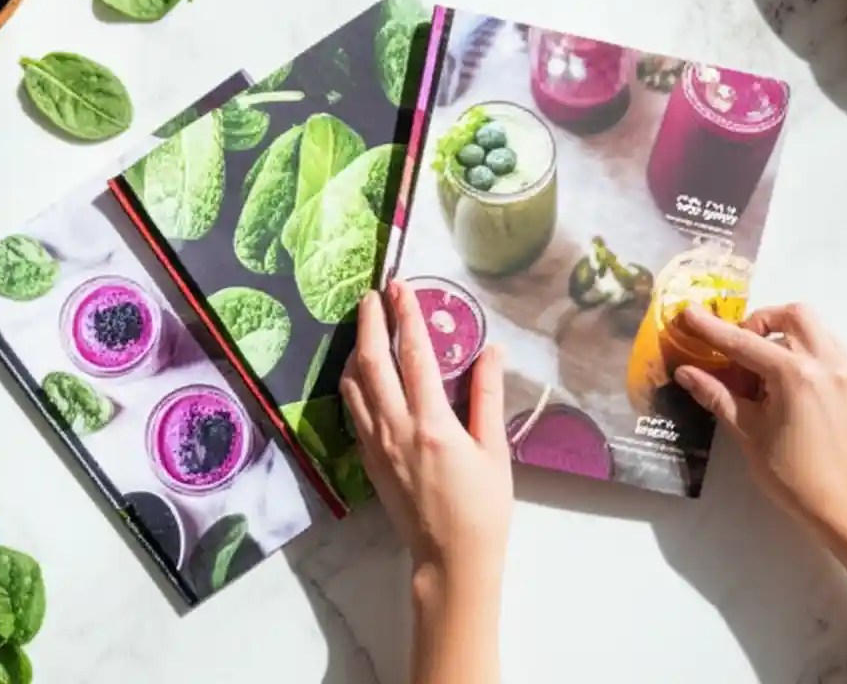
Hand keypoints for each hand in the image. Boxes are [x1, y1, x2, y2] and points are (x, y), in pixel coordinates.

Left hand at [340, 281, 512, 587]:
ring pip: (353, 385)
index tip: (401, 287)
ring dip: (356, 349)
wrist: (450, 559)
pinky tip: (359, 372)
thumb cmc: (482, 507)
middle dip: (370, 323)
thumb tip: (492, 350)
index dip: (406, 316)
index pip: (414, 355)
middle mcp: (395, 429)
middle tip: (373, 294)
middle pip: (372, 362)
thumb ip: (487, 396)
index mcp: (432, 423)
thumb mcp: (494, 449)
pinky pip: (353, 410)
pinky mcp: (368, 460)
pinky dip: (353, 382)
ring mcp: (376, 445)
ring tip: (364, 325)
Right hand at [672, 303, 846, 532]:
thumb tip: (685, 371)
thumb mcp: (748, 433)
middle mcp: (828, 363)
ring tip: (768, 372)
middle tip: (742, 352)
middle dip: (761, 323)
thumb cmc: (791, 475)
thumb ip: (717, 395)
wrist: (845, 504)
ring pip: (815, 328)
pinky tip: (793, 384)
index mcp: (796, 377)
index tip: (689, 312)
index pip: (745, 343)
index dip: (713, 329)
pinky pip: (831, 347)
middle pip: (792, 315)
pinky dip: (807, 352)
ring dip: (785, 335)